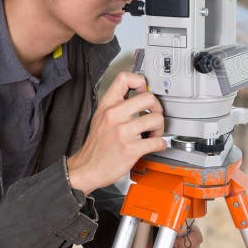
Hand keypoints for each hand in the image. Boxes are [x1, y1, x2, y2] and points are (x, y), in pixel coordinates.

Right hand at [67, 72, 166, 194]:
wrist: (86, 168)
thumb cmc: (96, 144)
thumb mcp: (100, 116)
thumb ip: (117, 103)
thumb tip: (138, 93)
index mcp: (107, 105)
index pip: (124, 78)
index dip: (140, 81)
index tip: (144, 90)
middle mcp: (114, 115)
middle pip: (148, 98)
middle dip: (157, 107)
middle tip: (154, 115)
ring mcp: (123, 132)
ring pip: (156, 119)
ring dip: (160, 128)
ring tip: (154, 133)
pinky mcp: (130, 149)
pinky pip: (157, 141)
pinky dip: (161, 144)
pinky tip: (155, 145)